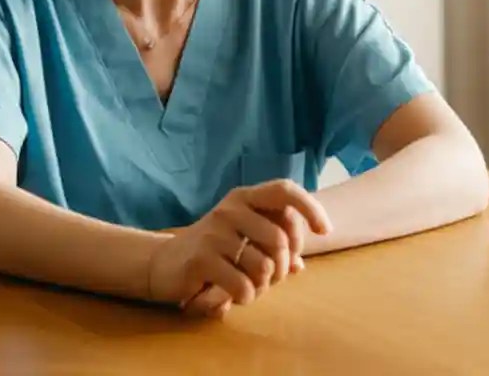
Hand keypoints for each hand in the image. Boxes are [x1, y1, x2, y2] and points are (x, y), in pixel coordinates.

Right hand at [147, 179, 330, 316]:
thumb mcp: (244, 242)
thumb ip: (273, 247)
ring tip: (250, 287)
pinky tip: (235, 296)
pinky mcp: (202, 259)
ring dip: (263, 286)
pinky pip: (243, 285)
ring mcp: (215, 233)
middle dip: (283, 266)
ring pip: (264, 266)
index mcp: (245, 198)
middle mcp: (230, 209)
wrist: (163, 264)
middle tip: (272, 278)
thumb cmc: (213, 252)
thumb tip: (299, 265)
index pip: (285, 191)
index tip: (325, 231)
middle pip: (281, 239)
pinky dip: (246, 297)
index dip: (310, 208)